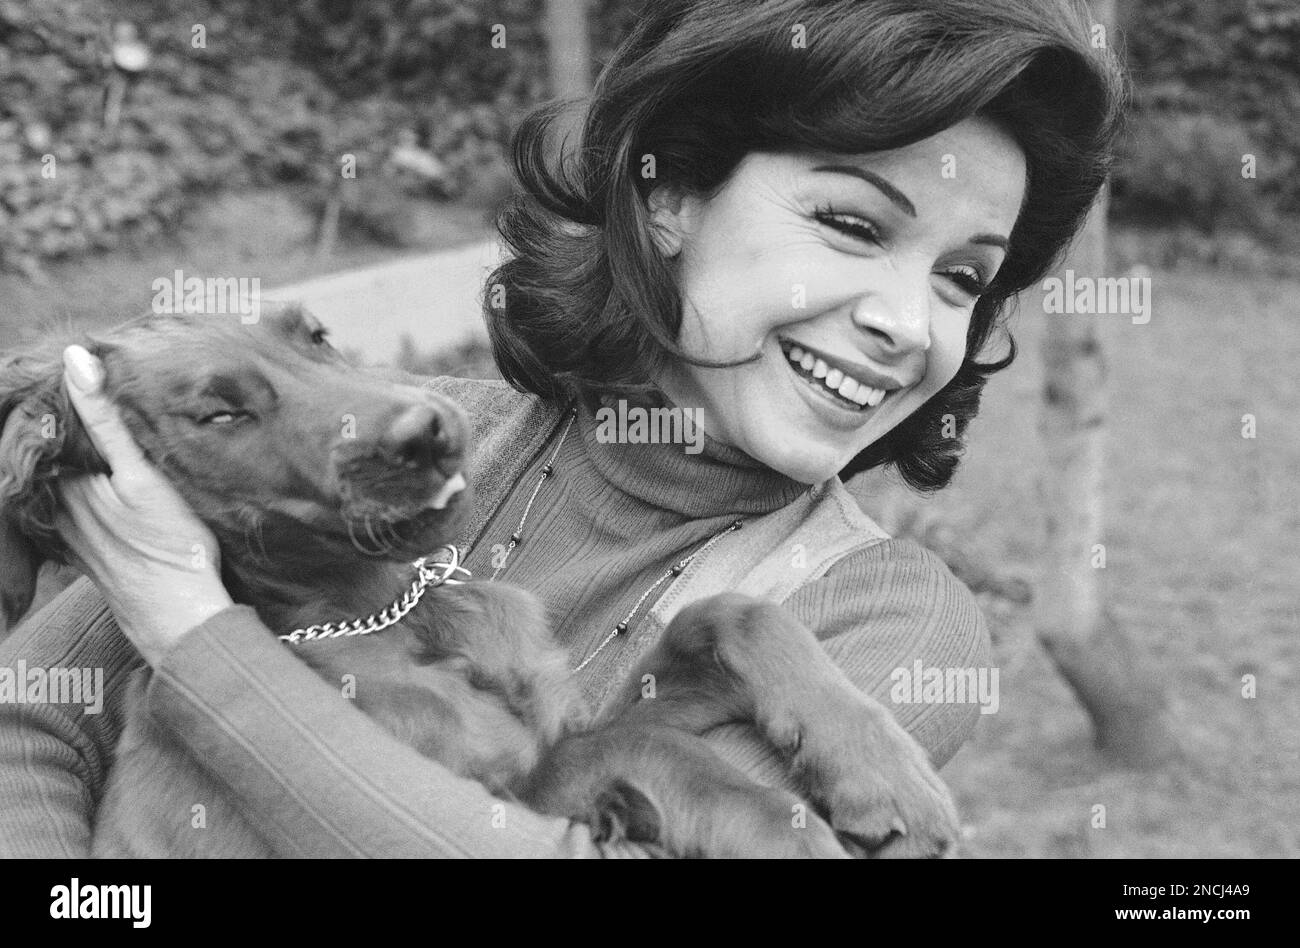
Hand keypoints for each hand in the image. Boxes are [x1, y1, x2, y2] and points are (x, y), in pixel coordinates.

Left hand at [54, 345, 232, 666]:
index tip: (90, 370)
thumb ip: (105, 418)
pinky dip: (84, 492)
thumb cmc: (169, 545)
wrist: (179, 616)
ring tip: (107, 437)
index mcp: (66, 483)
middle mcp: (58, 508)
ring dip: (78, 459)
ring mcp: (70, 534)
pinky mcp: (86, 555)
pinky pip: (72, 511)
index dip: (70, 397)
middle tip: (104, 396)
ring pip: (63, 482)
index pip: (54, 425)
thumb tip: (75, 359)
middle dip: (72, 428)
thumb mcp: (141, 474)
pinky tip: (106, 489)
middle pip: (57, 454)